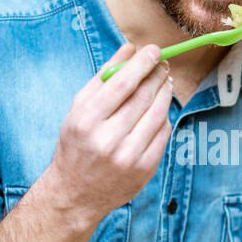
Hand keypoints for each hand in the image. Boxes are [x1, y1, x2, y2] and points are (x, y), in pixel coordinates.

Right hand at [44, 42, 173, 225]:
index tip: (154, 50)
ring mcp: (128, 157)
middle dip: (157, 75)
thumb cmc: (76, 144)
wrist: (76, 193)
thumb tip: (129, 48)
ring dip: (165, 93)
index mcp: (86, 120)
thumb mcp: (79, 108)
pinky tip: (160, 108)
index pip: (123, 84)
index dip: (142, 63)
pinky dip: (164, 117)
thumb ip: (103, 77)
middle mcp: (107, 139)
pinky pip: (163, 135)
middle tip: (162, 64)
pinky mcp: (144, 170)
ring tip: (165, 81)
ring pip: (157, 114)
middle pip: (143, 97)